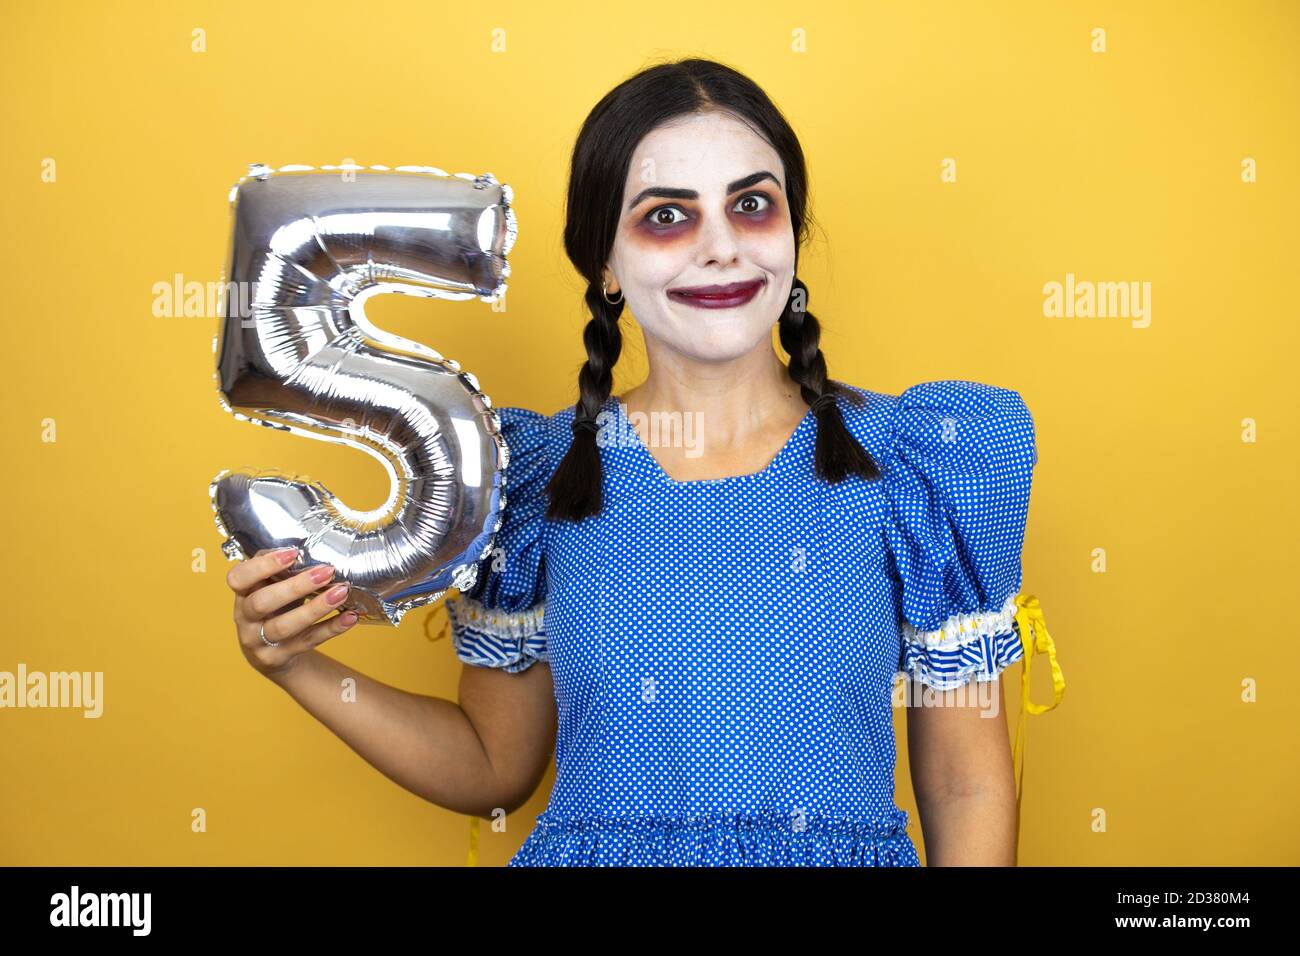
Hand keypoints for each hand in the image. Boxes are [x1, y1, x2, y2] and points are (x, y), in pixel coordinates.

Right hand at [229, 547, 357, 681]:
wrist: (272, 653)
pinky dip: (331, 628)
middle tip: (326, 572)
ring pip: (284, 626)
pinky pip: (306, 642)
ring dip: (316, 608)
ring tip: (341, 592)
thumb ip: (283, 571)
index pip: (239, 578)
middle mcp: (244, 618)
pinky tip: (350, 616)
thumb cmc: (275, 609)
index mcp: (242, 593)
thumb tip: (314, 552)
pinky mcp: (276, 658)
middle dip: (295, 587)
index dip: (263, 565)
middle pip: (262, 603)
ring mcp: (257, 641)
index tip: (293, 554)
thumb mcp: (271, 587)